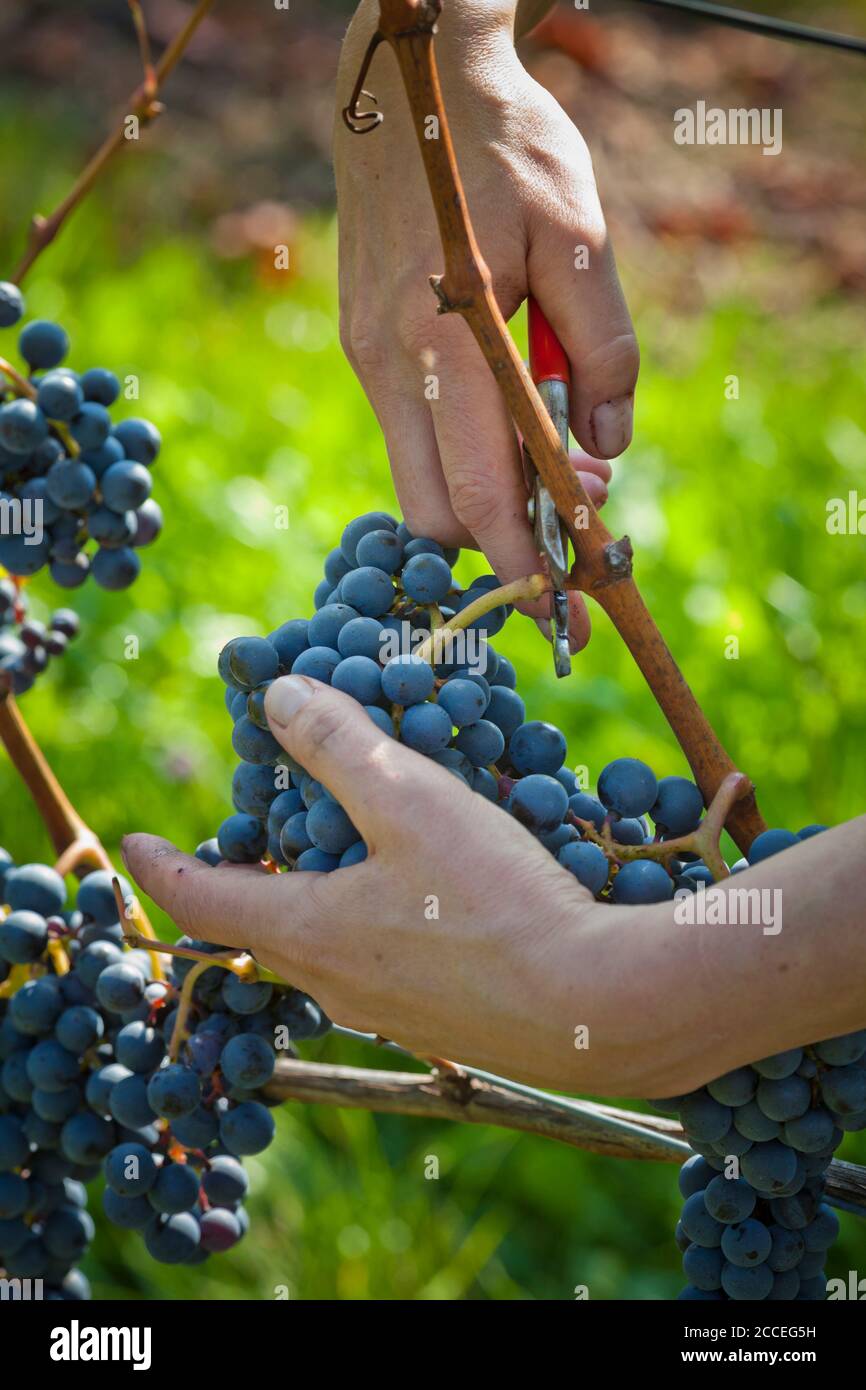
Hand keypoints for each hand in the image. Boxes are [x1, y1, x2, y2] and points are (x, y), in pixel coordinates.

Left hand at [123, 677, 865, 1098]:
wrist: (599, 1009)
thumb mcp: (412, 800)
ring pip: (322, 945)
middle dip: (245, 876)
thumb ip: (340, 746)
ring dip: (313, 896)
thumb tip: (278, 698)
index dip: (161, 864)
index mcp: (306, 931)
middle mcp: (333, 982)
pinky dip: (370, 917)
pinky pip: (376, 962)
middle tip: (253, 830)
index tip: (131, 842)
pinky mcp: (439, 1018)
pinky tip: (423, 890)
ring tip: (337, 849)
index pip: (203, 897)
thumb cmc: (495, 902)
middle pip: (261, 925)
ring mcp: (387, 1010)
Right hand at [334, 0, 638, 648]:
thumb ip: (600, 351)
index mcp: (442, 336)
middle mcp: (387, 360)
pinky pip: (410, 434)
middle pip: (434, 510)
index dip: (516, 559)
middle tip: (570, 516)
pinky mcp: (361, 345)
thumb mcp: (580, 235)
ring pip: (418, 478)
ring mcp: (364, 355)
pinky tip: (505, 410)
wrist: (407, 84)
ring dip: (482, 495)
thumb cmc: (505, 149)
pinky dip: (461, 451)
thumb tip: (604, 448)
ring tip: (549, 452)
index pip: (476, 489)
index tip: (555, 604)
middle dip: (498, 542)